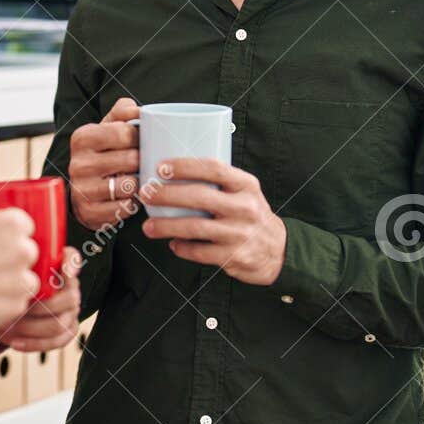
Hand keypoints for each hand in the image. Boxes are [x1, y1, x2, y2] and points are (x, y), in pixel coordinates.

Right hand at [0, 190, 38, 334]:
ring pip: (27, 279)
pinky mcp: (15, 307)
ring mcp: (21, 281)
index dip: (10, 232)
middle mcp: (22, 251)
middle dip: (12, 256)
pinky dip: (5, 302)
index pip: (24, 224)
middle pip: (28, 251)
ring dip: (13, 281)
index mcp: (10, 225)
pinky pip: (18, 302)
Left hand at [0, 248, 81, 351]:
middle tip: (16, 309)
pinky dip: (33, 344)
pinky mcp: (68, 331)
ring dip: (30, 328)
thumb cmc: (11, 285)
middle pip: (67, 299)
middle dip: (38, 307)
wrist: (9, 306)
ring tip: (8, 327)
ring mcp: (71, 311)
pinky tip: (14, 342)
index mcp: (59, 268)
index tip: (64, 270)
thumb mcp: (12, 271)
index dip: (71, 263)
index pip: (72, 258)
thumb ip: (14, 265)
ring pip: (58, 324)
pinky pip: (56, 341)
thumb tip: (9, 262)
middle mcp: (71, 289)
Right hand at [68, 96, 141, 228]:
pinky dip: (132, 204)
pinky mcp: (89, 212)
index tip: (140, 142)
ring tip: (136, 180)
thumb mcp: (107, 129)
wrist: (83, 190)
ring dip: (138, 184)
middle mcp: (78, 163)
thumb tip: (137, 110)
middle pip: (130, 159)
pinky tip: (128, 198)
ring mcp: (82, 189)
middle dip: (142, 162)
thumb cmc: (102, 154)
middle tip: (142, 164)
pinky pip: (124, 208)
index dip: (140, 137)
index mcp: (83, 137)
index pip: (124, 132)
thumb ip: (122, 112)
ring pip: (129, 185)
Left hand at [139, 157, 287, 285]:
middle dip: (166, 195)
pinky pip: (199, 252)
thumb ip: (218, 183)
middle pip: (199, 197)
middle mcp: (245, 207)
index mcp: (246, 185)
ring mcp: (239, 233)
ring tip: (148, 226)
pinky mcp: (233, 257)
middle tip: (145, 194)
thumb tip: (172, 173)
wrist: (278, 251)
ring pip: (195, 227)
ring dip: (166, 226)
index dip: (184, 166)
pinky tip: (172, 243)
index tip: (161, 167)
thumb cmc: (251, 215)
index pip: (213, 168)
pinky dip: (182, 248)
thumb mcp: (244, 192)